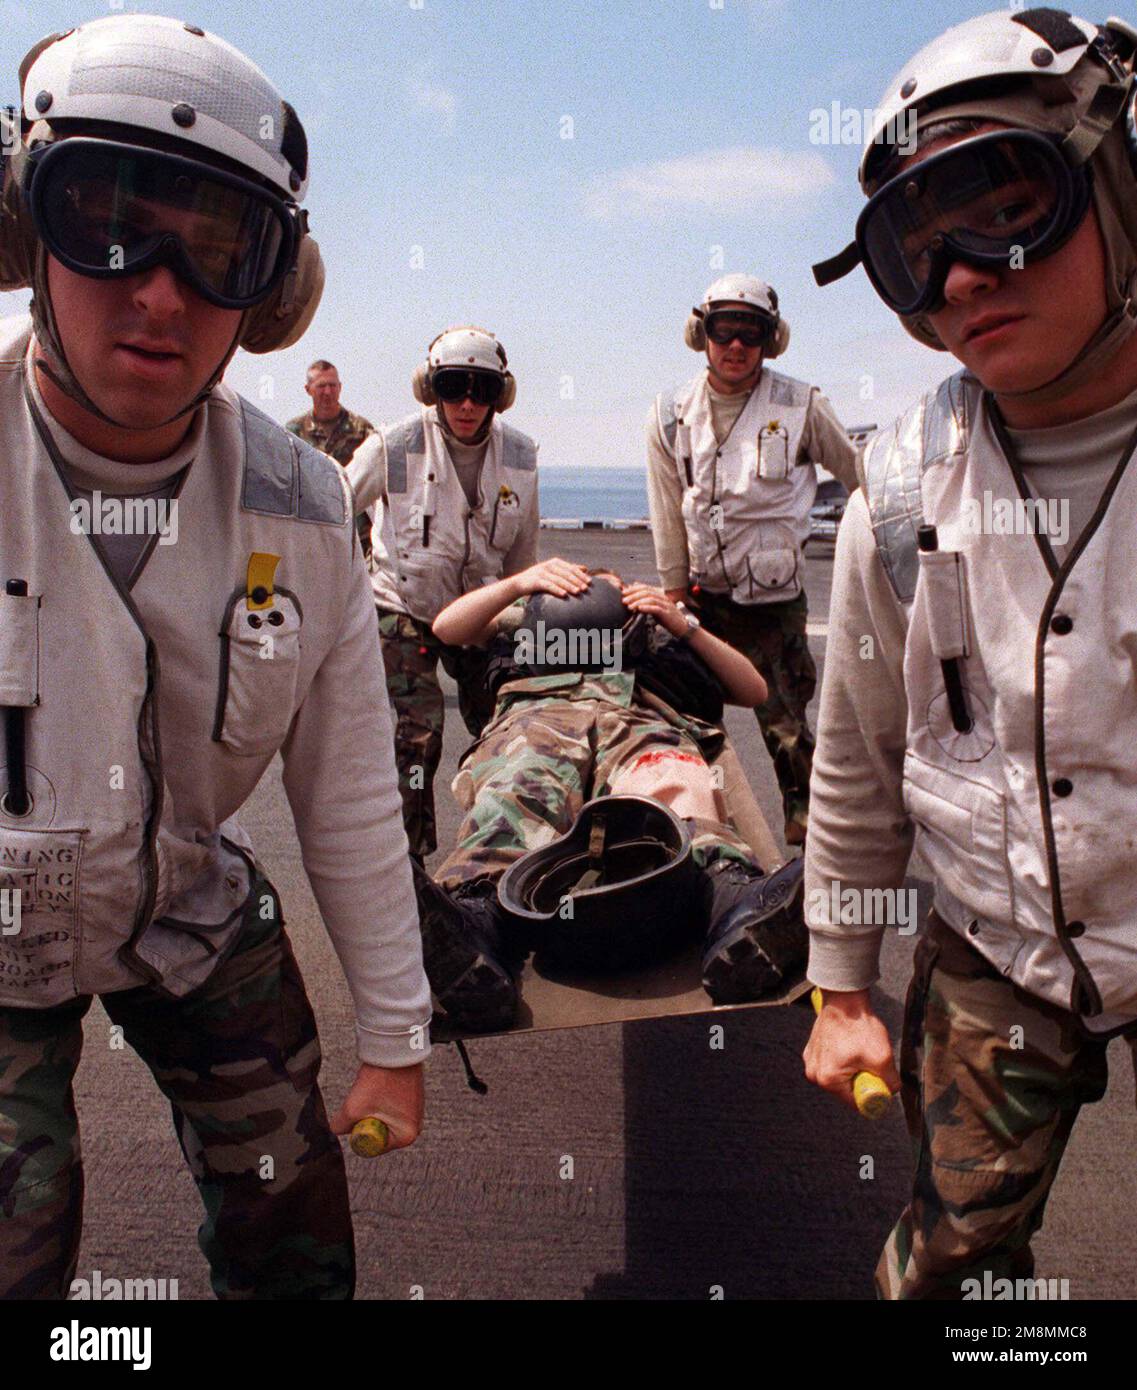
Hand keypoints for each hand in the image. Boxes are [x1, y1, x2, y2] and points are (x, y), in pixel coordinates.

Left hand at [330, 1062, 423, 1153]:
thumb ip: (339, 1126)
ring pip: (380, 1119)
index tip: (361, 1112)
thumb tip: (336, 1129)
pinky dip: (378, 1100)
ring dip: (371, 1108)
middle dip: (366, 1119)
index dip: (360, 1131)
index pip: (373, 1147)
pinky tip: (380, 1086)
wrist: (394, 1050)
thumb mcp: (352, 1108)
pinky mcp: (410, 1100)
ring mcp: (413, 1113)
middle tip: (366, 1101)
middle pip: (377, 1133)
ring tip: (375, 1091)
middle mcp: (414, 1127)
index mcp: (406, 1136)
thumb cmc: (380, 1079)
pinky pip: (386, 1108)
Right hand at [511, 558, 590, 598]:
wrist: (518, 584)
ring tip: (578, 592)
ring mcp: (541, 572)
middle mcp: (548, 565)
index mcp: (555, 562)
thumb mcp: (554, 573)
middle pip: (566, 573)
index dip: (581, 575)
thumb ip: (567, 570)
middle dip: (577, 581)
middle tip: (586, 588)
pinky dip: (556, 589)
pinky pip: (548, 585)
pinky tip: (564, 594)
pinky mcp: (535, 581)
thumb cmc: (539, 579)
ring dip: (569, 586)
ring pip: (558, 579)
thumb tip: (585, 568)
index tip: (590, 582)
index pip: (571, 568)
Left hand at [621, 582, 686, 637]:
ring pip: (651, 599)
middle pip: (647, 592)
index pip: (646, 588)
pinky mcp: (667, 613)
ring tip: (629, 606)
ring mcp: (666, 605)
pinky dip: (647, 608)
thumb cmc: (667, 618)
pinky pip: (657, 608)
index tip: (623, 593)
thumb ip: (647, 601)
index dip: (634, 589)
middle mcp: (663, 598)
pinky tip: (639, 609)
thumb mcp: (656, 608)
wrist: (682, 627)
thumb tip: (636, 591)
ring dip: (638, 602)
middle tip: (624, 600)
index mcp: (660, 595)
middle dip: (633, 595)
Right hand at [802, 989, 899, 1111]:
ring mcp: (811, 1061)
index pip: (855, 1103)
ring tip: (859, 1049)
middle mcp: (814, 1074)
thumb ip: (891, 1082)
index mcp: (827, 1080)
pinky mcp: (812, 1050)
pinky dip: (843, 1058)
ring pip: (840, 1076)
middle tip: (870, 1061)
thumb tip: (891, 1091)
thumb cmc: (859, 1026)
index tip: (878, 1079)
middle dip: (861, 1079)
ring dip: (853, 1068)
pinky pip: (832, 1063)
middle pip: (847, 1090)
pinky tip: (850, 1044)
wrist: (845, 999)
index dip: (871, 1093)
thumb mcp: (883, 1058)